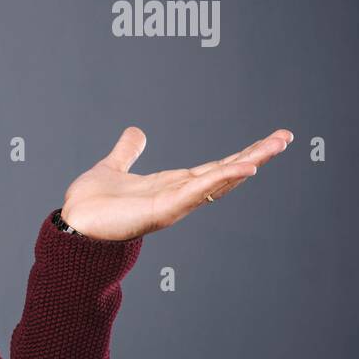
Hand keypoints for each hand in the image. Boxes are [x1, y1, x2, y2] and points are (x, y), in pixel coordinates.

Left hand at [59, 126, 293, 241]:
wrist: (72, 227)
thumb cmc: (91, 205)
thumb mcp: (113, 167)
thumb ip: (127, 152)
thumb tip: (137, 132)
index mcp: (170, 184)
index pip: (214, 166)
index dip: (241, 154)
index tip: (269, 140)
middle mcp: (177, 194)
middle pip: (224, 172)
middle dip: (255, 155)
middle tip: (285, 137)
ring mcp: (172, 204)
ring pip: (216, 181)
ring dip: (245, 165)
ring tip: (272, 148)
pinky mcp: (162, 210)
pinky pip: (195, 193)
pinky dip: (219, 180)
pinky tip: (242, 169)